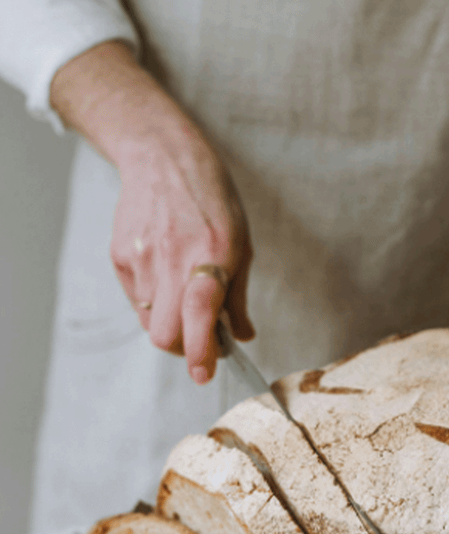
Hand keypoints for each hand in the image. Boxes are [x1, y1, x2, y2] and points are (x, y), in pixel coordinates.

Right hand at [112, 133, 253, 383]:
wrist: (163, 158)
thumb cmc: (213, 202)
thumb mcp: (242, 244)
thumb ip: (238, 296)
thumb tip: (242, 337)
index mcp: (211, 255)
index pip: (200, 315)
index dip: (200, 352)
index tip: (203, 374)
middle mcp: (172, 259)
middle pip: (164, 335)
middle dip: (182, 348)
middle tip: (200, 339)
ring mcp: (141, 259)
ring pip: (150, 320)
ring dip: (170, 320)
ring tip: (183, 288)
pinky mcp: (120, 256)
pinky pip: (137, 298)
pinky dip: (154, 299)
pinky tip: (164, 268)